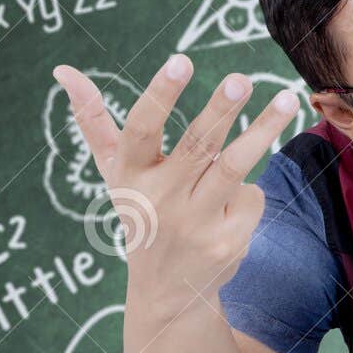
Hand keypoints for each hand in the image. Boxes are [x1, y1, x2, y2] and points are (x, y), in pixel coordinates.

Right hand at [51, 56, 300, 314]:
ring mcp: (196, 224)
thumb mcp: (115, 173)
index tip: (181, 60)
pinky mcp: (227, 242)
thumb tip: (63, 71)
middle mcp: (161, 199)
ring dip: (263, 131)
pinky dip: (249, 192)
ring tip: (289, 98)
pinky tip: (234, 203)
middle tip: (242, 78)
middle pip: (197, 145)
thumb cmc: (142, 214)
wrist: (167, 291)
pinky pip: (251, 197)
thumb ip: (93, 121)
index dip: (160, 94)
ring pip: (235, 166)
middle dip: (221, 109)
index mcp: (131, 176)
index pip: (141, 130)